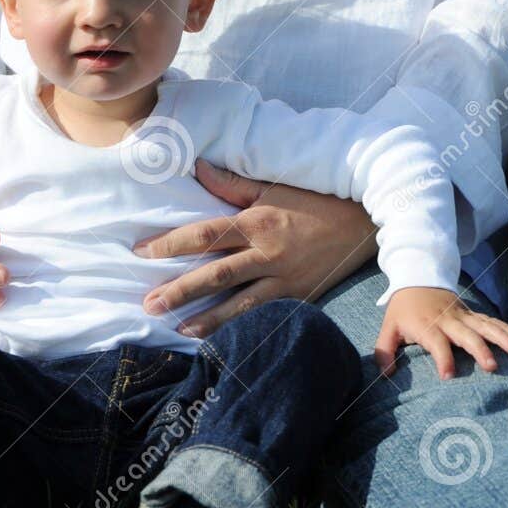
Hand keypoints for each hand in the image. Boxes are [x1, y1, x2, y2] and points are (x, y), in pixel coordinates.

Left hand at [136, 160, 378, 337]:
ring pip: (240, 304)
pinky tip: (223, 341)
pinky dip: (244, 329)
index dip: (171, 243)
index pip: (205, 234)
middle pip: (216, 275)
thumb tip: (197, 167)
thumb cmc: (317, 199)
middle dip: (180, 291)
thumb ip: (233, 184)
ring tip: (178, 330)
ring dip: (207, 320)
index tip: (142, 252)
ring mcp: (286, 279)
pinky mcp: (301, 298)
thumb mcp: (275, 186)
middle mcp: (269, 252)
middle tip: (148, 304)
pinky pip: (267, 316)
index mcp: (258, 221)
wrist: (366, 221)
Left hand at [374, 287, 507, 379]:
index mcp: (426, 325)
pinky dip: (506, 329)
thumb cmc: (403, 309)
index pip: (436, 342)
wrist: (418, 278)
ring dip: (502, 337)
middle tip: (492, 366)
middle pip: (466, 334)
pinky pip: (491, 321)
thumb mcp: (388, 327)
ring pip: (485, 326)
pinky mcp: (472, 314)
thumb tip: (386, 374)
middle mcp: (447, 320)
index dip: (442, 358)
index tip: (448, 376)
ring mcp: (463, 316)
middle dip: (480, 349)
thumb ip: (384, 351)